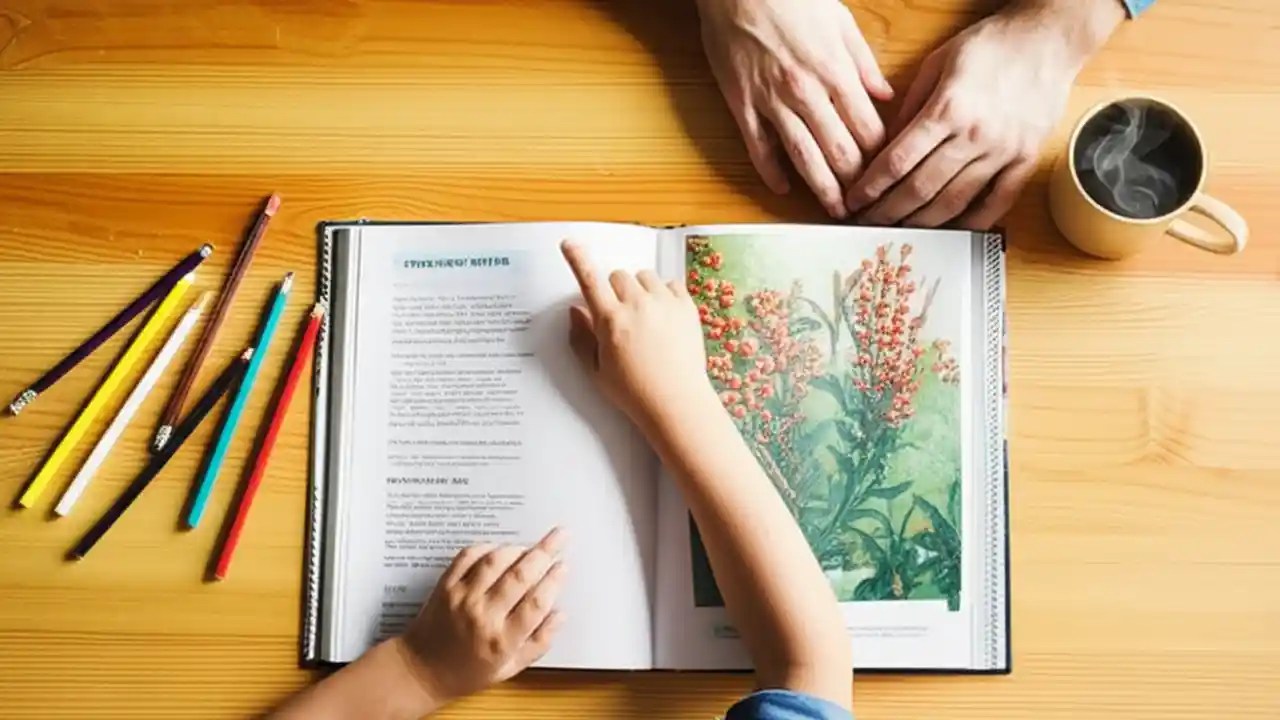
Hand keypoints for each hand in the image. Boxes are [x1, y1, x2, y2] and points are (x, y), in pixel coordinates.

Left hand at [397, 529, 566, 704]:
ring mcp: (462, 598)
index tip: (563, 566)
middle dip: (544, 552)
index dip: (554, 580)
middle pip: (520, 576)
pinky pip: (469, 556)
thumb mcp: (509, 669)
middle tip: (560, 536)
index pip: (536, 603)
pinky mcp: (446, 585)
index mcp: (502, 641)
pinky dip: (488, 546)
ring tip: (530, 546)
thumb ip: (538, 643)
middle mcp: (483, 616)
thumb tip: (560, 615)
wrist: (421, 670)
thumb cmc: (466, 672)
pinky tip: (499, 549)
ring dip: (517, 548)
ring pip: (496, 561)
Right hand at [560, 240, 714, 431]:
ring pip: (644, 275)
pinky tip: (663, 315)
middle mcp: (637, 305)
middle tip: (620, 314)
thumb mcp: (596, 370)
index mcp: (611, 321)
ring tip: (644, 315)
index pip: (589, 280)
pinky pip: (671, 283)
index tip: (570, 244)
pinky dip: (664, 293)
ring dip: (639, 288)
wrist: (677, 403)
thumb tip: (576, 310)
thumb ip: (582, 337)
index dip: (577, 259)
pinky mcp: (687, 307)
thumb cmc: (634, 391)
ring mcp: (664, 304)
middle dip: (614, 290)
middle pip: (618, 276)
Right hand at [697, 0, 892, 217]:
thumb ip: (863, 62)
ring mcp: (771, 101)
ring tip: (835, 212)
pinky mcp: (741, 103)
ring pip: (804, 157)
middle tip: (867, 208)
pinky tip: (783, 190)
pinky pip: (758, 147)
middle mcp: (807, 92)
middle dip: (857, 185)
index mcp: (835, 70)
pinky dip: (771, 172)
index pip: (868, 129)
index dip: (881, 159)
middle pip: (840, 151)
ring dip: (822, 190)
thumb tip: (886, 96)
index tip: (889, 176)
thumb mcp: (839, 19)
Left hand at [846, 3, 1120, 228]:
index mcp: (947, 109)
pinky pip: (997, 202)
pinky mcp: (1026, 160)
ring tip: (900, 229)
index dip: (871, 186)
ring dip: (922, 222)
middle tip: (867, 223)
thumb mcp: (937, 63)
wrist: (1048, 40)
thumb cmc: (990, 46)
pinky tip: (951, 230)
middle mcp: (974, 135)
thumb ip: (910, 107)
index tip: (854, 200)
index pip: (898, 160)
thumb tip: (886, 146)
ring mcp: (1003, 151)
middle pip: (920, 188)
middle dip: (888, 211)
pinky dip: (973, 222)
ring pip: (954, 201)